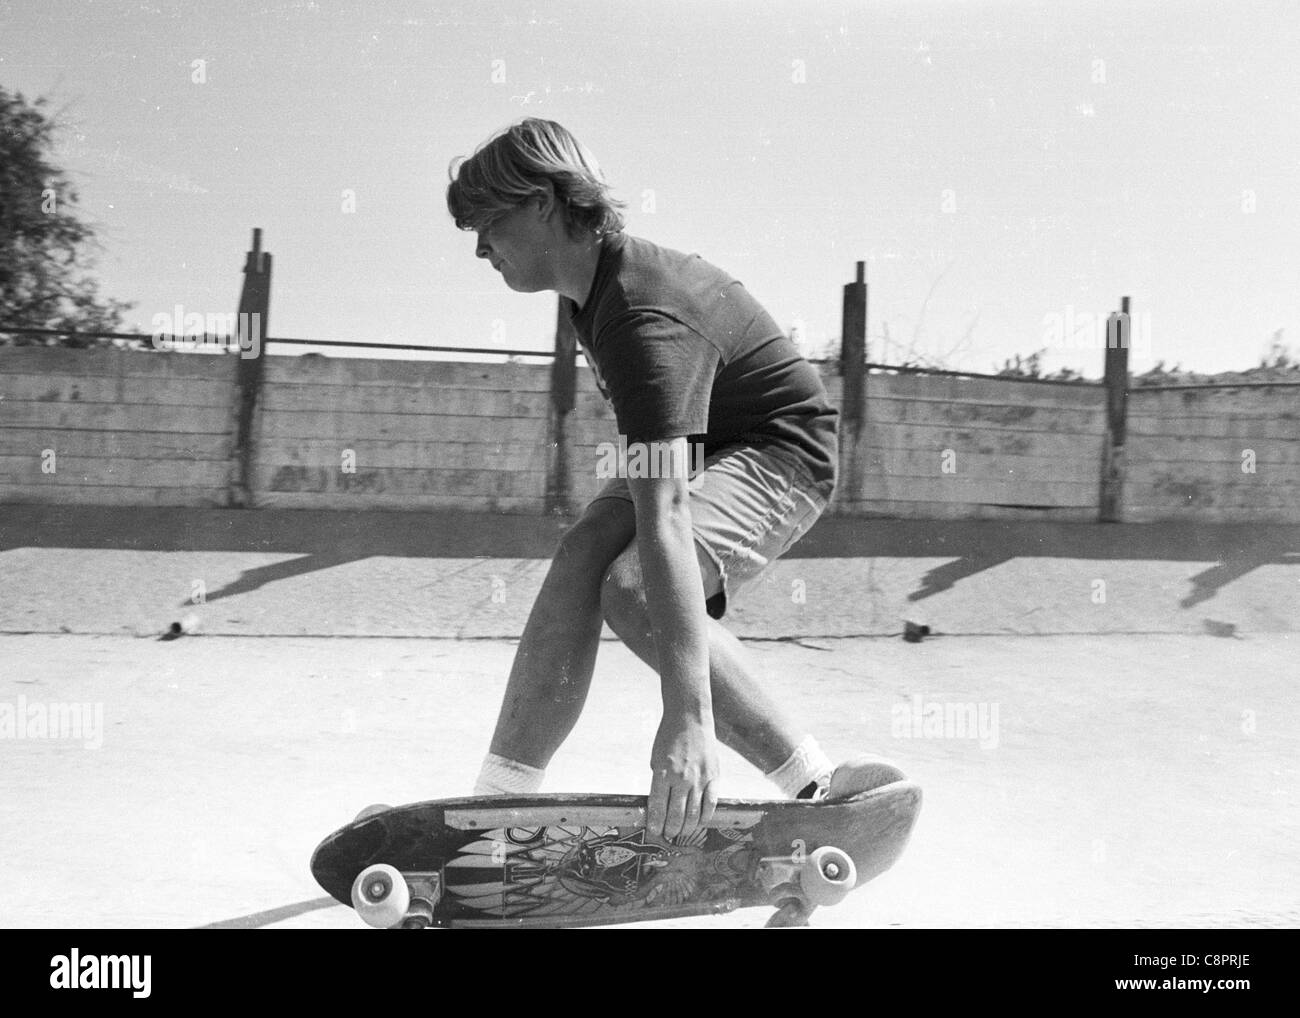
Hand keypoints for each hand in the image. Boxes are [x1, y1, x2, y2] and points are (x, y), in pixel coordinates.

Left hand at [648, 711, 718, 841]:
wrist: (690, 718)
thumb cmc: (669, 737)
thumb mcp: (656, 759)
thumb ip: (658, 781)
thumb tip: (659, 806)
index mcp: (662, 773)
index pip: (657, 806)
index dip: (655, 823)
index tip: (653, 831)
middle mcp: (681, 778)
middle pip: (675, 814)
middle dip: (670, 829)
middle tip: (668, 836)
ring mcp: (699, 778)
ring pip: (693, 813)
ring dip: (686, 827)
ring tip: (681, 833)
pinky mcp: (714, 776)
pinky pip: (711, 803)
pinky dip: (705, 816)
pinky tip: (699, 822)